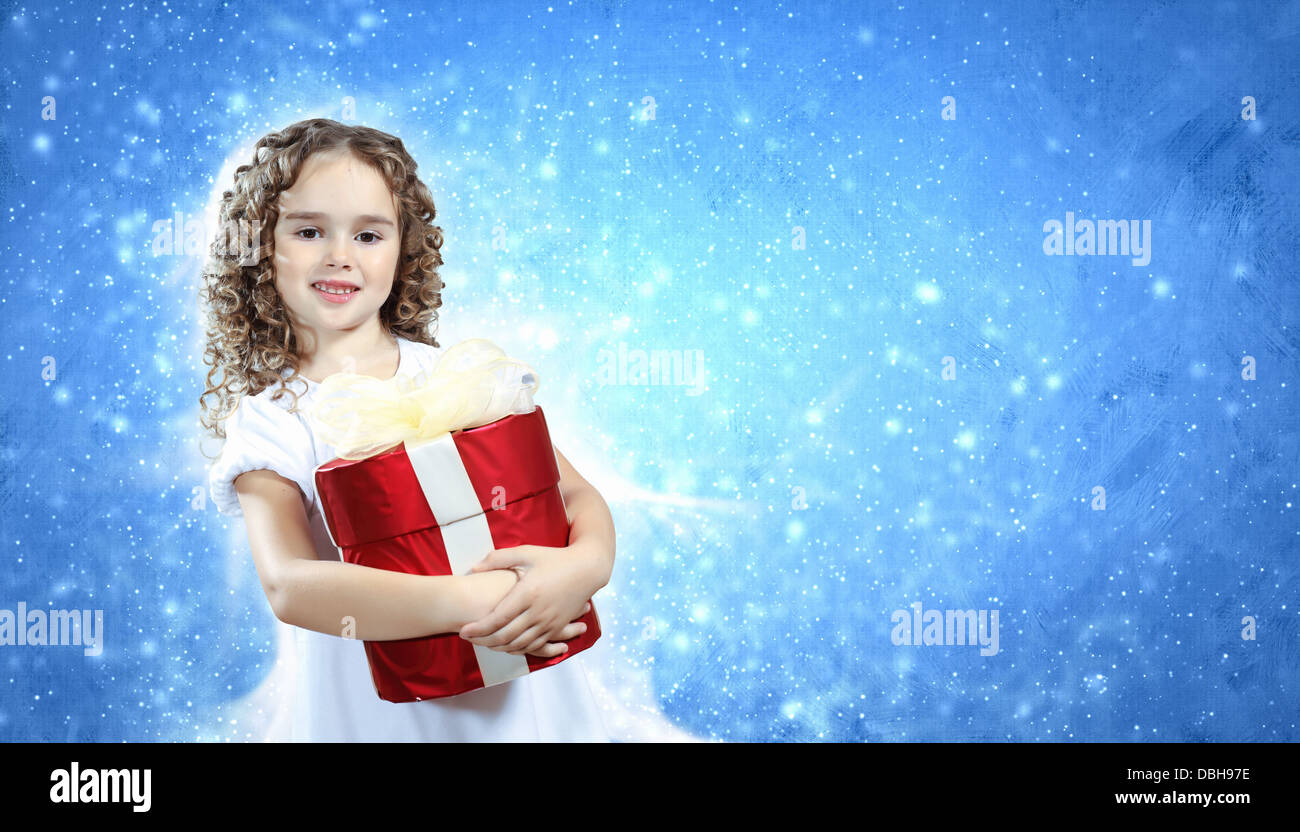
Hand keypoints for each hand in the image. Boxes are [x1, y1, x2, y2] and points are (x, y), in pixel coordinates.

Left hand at [458, 543, 599, 656]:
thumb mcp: (527, 553)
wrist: (588, 568)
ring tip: (485, 643)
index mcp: (528, 593)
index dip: (478, 628)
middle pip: (506, 636)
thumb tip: (474, 567)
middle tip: (469, 639)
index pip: (497, 619)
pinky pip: (535, 646)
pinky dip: (519, 649)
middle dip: (484, 641)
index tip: (463, 630)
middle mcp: (538, 612)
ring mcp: (549, 622)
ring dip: (500, 648)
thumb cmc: (555, 558)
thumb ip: (499, 558)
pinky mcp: (557, 627)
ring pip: (520, 645)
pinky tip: (508, 646)